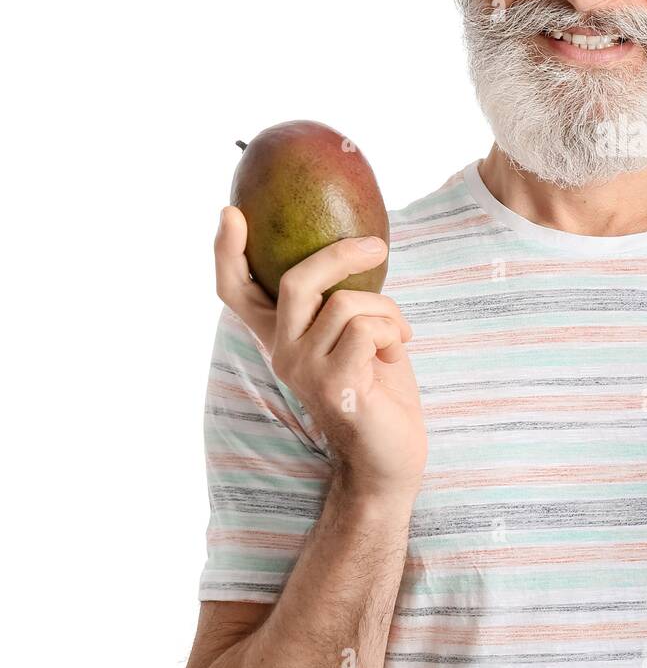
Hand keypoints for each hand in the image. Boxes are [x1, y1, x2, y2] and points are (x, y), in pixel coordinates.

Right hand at [214, 205, 426, 500]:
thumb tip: (356, 244)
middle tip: (377, 247)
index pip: (237, 291)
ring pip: (347, 303)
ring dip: (387, 310)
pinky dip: (393, 332)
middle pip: (298, 280)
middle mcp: (282, 352)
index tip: (231, 211)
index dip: (228, 251)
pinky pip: (367, 330)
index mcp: (280, 336)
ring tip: (396, 335)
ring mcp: (303, 370)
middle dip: (341, 254)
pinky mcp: (333, 385)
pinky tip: (396, 353)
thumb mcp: (354, 334)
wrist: (390, 456)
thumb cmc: (380, 388)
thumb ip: (340, 301)